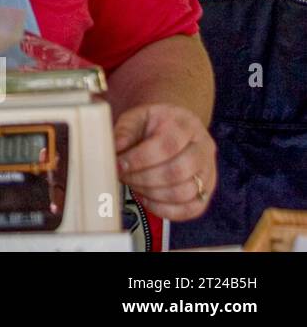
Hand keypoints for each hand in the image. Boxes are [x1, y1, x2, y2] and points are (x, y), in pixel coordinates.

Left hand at [115, 103, 217, 221]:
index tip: (119, 164)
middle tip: (123, 176)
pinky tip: (146, 198)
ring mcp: (209, 171)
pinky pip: (192, 209)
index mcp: (186, 124)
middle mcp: (204, 147)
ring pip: (185, 192)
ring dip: (152, 194)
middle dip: (143, 178)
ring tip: (133, 185)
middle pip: (178, 172)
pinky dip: (165, 210)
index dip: (139, 159)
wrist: (174, 129)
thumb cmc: (153, 124)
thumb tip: (116, 149)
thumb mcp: (137, 117)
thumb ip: (125, 131)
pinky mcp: (207, 191)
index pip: (167, 146)